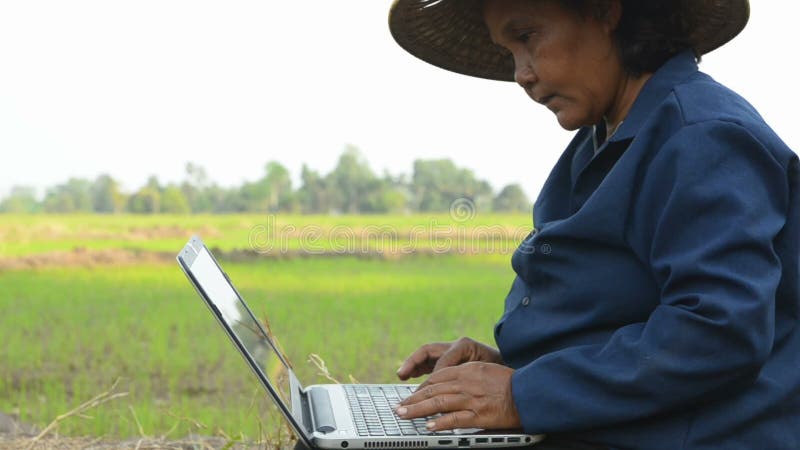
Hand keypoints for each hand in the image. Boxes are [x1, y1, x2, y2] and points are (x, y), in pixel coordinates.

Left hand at [394, 362, 520, 430]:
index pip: (436, 378)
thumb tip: (446, 383)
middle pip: (432, 390)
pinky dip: (440, 422)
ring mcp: (471, 399)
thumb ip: (465, 375)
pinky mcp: (478, 415)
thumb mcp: (484, 369)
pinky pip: (455, 419)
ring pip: (438, 404)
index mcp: (466, 370)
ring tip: (404, 415)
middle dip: (412, 400)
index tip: (409, 395)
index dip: (420, 387)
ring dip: (418, 410)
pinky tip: (429, 426)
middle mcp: (466, 383)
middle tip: (398, 408)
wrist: (528, 392)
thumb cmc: (508, 382)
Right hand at [396, 337, 503, 380]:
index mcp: (465, 346)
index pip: (443, 361)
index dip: (435, 376)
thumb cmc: (499, 371)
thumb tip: (453, 390)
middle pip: (428, 351)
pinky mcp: (447, 358)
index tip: (428, 391)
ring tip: (401, 376)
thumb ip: (469, 379)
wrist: (507, 366)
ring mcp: (449, 351)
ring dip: (412, 365)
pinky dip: (419, 369)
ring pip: (426, 355)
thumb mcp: (487, 374)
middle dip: (413, 362)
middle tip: (402, 374)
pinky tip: (410, 378)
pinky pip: (429, 361)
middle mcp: (455, 346)